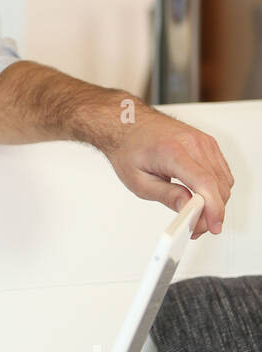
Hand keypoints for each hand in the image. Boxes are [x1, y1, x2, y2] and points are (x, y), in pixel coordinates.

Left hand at [99, 104, 233, 238]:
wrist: (127, 124)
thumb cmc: (129, 148)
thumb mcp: (139, 181)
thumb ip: (166, 195)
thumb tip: (188, 208)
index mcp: (173, 151)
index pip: (204, 184)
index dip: (213, 209)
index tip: (212, 226)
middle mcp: (193, 143)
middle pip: (218, 185)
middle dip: (212, 212)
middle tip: (194, 226)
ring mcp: (203, 141)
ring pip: (224, 180)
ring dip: (215, 201)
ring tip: (194, 213)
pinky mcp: (208, 143)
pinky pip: (222, 172)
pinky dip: (216, 188)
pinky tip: (200, 196)